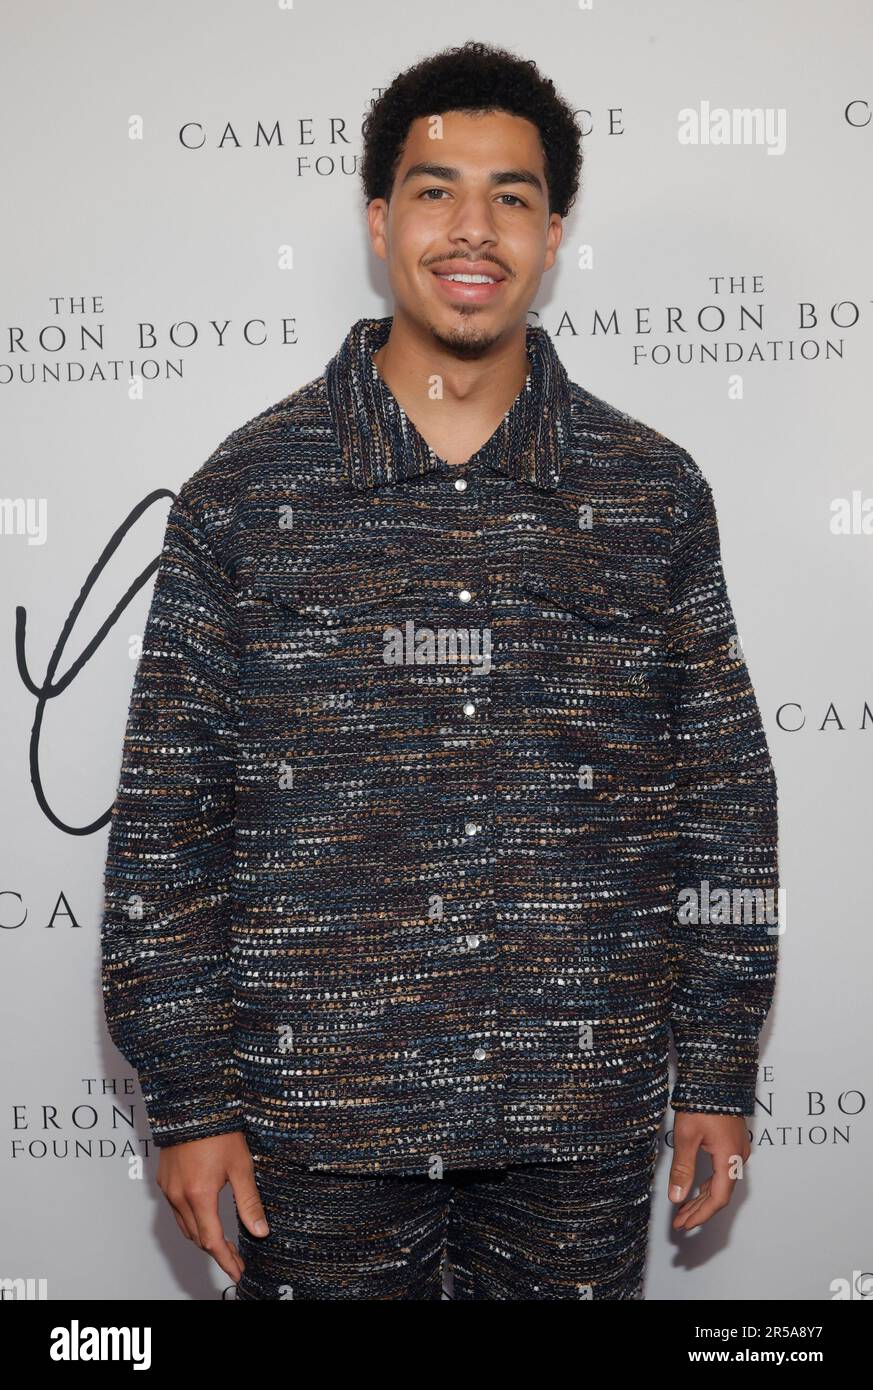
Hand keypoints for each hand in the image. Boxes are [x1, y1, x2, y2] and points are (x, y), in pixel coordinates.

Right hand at [156, 1130, 268, 1281]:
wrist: (193, 1103)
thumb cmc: (219, 1130)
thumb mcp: (241, 1166)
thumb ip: (249, 1201)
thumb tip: (260, 1231)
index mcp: (199, 1195)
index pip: (212, 1241)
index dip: (226, 1260)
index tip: (238, 1271)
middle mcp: (179, 1196)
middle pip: (197, 1237)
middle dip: (217, 1251)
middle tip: (236, 1257)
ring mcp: (168, 1188)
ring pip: (185, 1226)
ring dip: (203, 1236)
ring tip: (223, 1241)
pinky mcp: (164, 1180)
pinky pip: (176, 1210)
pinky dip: (191, 1219)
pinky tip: (204, 1214)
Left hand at [668, 1112, 750, 1230]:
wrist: (716, 1074)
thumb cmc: (702, 1101)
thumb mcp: (687, 1136)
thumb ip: (683, 1168)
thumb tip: (677, 1197)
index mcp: (729, 1157)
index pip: (717, 1198)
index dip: (700, 1214)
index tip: (683, 1224)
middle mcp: (738, 1156)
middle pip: (720, 1193)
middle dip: (699, 1210)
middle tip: (680, 1222)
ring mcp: (737, 1149)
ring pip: (722, 1183)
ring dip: (702, 1198)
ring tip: (684, 1209)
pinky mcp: (733, 1142)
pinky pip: (723, 1171)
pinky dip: (708, 1183)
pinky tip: (695, 1188)